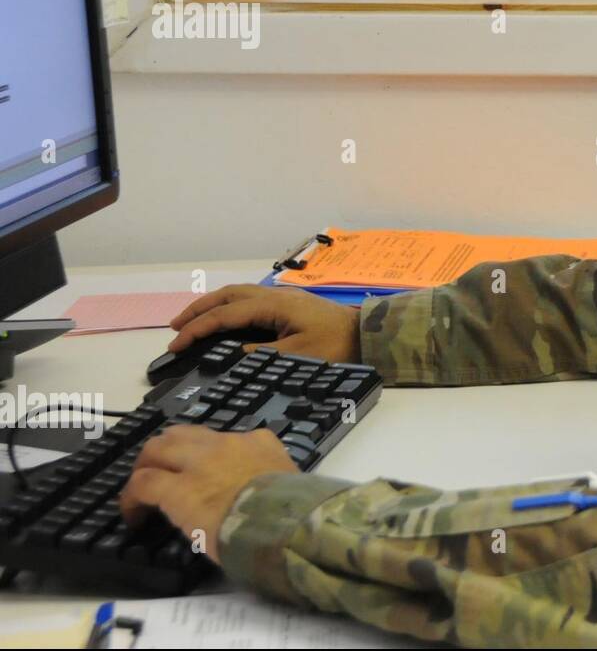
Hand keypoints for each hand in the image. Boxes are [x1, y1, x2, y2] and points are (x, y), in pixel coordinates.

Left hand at [119, 425, 298, 565]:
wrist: (286, 520)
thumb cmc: (294, 508)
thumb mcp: (291, 483)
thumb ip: (274, 481)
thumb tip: (267, 498)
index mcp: (259, 443)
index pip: (225, 439)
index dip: (207, 454)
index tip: (203, 472)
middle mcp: (225, 444)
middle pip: (183, 435)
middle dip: (167, 450)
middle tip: (160, 471)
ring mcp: (198, 463)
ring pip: (158, 448)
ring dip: (148, 465)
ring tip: (141, 487)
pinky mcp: (176, 489)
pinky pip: (142, 484)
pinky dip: (132, 497)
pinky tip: (134, 515)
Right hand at [168, 283, 361, 360]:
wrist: (366, 333)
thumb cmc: (337, 345)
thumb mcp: (299, 355)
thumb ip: (263, 353)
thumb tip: (234, 353)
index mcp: (273, 306)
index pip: (225, 316)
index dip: (198, 329)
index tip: (176, 344)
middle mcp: (273, 296)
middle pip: (226, 297)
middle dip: (198, 311)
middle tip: (175, 328)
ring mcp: (281, 297)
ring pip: (237, 294)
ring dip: (212, 305)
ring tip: (192, 321)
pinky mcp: (288, 303)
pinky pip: (248, 299)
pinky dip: (229, 306)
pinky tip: (225, 318)